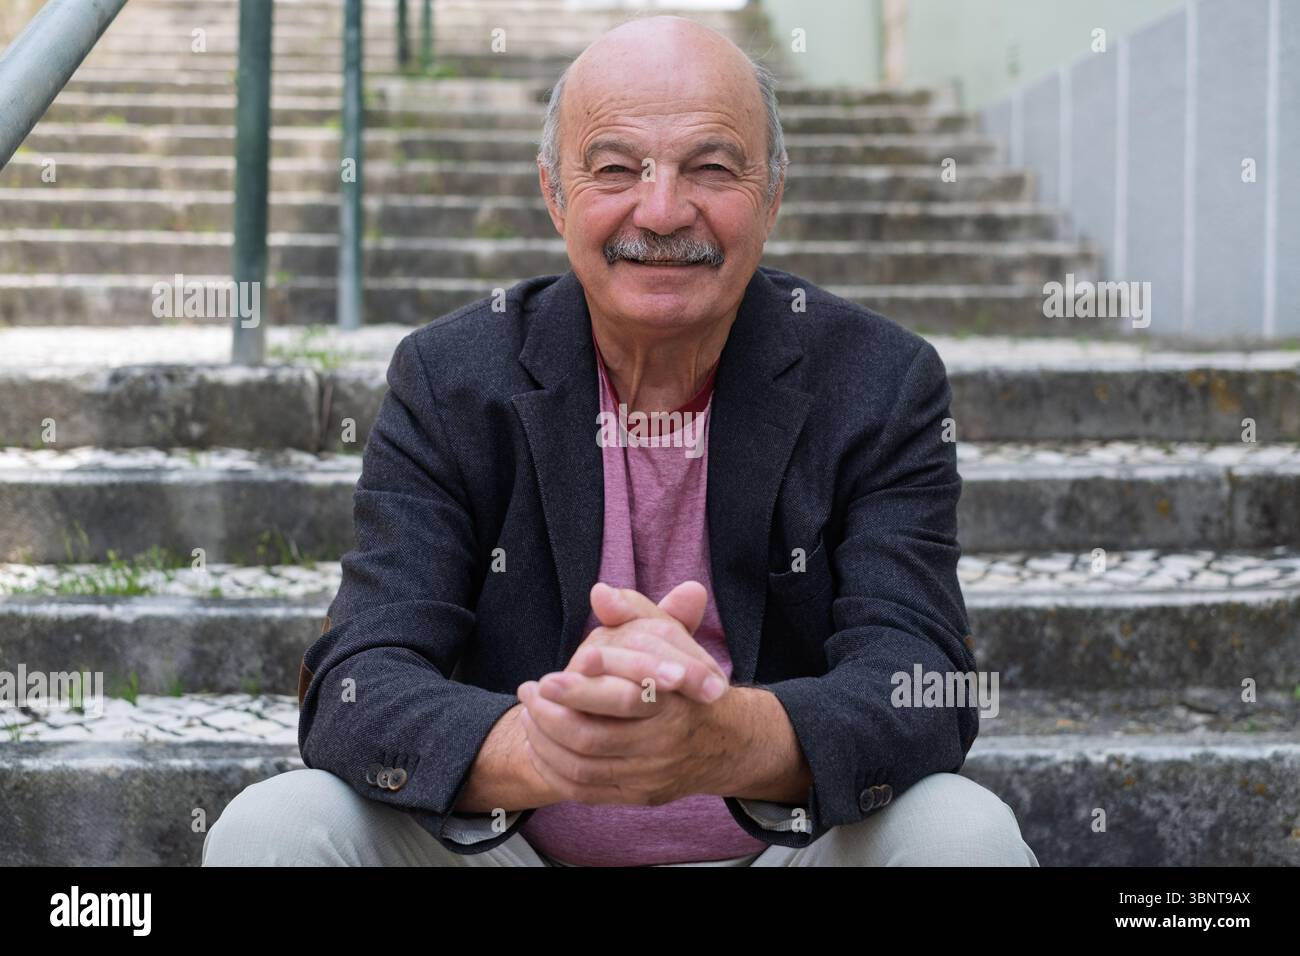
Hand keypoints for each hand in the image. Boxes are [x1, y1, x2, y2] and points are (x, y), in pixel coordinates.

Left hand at [515, 581, 733, 804]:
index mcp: (671, 699)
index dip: (580, 690)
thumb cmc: (684, 680)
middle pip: (593, 737)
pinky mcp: (640, 795)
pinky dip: (556, 770)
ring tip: (528, 714)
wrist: (726, 741)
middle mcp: (663, 740)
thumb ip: (634, 611)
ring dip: (546, 741)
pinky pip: (586, 791)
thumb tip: (600, 593)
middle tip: (528, 692)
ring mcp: (651, 773)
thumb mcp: (668, 637)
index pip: (623, 698)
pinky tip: (541, 745)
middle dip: (549, 716)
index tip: (547, 678)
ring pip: (583, 766)